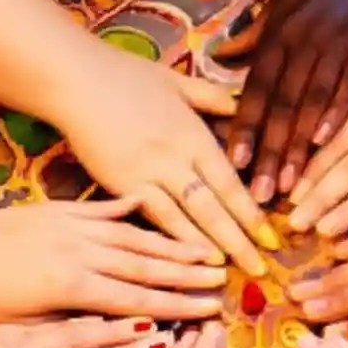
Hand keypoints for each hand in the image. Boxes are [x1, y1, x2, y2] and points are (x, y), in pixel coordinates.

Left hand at [0, 198, 225, 324]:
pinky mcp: (53, 210)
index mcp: (69, 286)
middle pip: (144, 264)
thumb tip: (123, 331)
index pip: (136, 299)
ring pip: (130, 236)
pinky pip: (99, 210)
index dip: (177, 307)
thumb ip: (74, 326)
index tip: (211, 312)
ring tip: (204, 248)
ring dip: (170, 243)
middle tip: (225, 278)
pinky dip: (126, 209)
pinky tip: (149, 204)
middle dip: (187, 273)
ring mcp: (67, 226)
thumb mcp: (21, 327)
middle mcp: (76, 251)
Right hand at [56, 51, 278, 275]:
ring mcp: (147, 174)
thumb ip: (210, 98)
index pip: (230, 182)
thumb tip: (239, 105)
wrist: (76, 80)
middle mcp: (176, 159)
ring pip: (184, 218)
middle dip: (239, 241)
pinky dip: (167, 239)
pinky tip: (179, 260)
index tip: (271, 238)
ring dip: (206, 247)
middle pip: (214, 207)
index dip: (251, 213)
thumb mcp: (177, 81)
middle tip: (259, 270)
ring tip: (225, 272)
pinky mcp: (119, 184)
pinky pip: (149, 217)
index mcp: (194, 135)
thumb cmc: (126, 76)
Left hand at [225, 0, 347, 201]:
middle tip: (260, 193)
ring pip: (314, 102)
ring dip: (300, 147)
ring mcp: (341, 44)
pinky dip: (339, 115)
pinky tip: (328, 145)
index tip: (234, 164)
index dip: (245, 127)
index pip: (257, 87)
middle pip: (281, 104)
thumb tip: (225, 54)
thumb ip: (260, 31)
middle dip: (269, 152)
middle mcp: (305, 41)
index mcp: (282, 33)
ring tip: (292, 186)